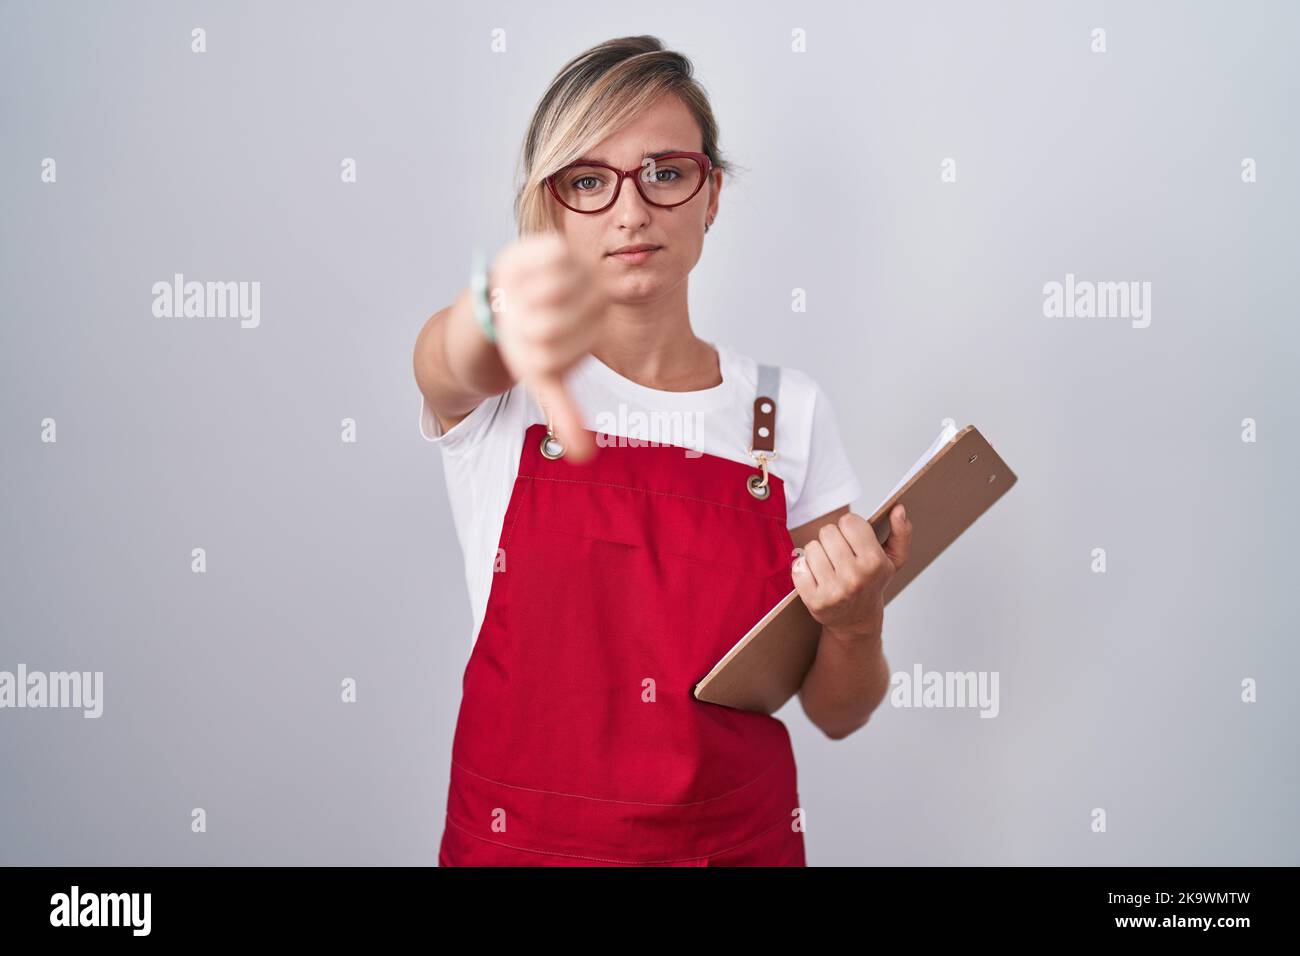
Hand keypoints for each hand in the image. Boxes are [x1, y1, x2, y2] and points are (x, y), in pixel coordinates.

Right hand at [489, 234, 608, 461]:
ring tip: (521, 302)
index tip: (532, 343)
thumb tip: (584, 457)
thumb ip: (564, 413)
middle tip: (521, 322)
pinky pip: (537, 270)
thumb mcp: (544, 380)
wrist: (503, 300)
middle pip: (545, 329)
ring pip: (543, 300)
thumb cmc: (527, 342)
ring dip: (518, 305)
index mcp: (597, 324)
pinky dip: (518, 279)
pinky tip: (520, 280)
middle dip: (521, 331)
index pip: (554, 357)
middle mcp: (595, 295)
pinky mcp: (555, 246)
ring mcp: (578, 269)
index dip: (531, 354)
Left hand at [792, 506, 912, 639]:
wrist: (857, 621)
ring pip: (812, 547)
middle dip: (832, 539)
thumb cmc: (873, 583)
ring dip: (818, 553)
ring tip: (829, 566)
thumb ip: (901, 532)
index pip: (849, 522)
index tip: (853, 539)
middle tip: (839, 554)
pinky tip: (816, 577)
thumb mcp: (893, 560)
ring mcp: (834, 590)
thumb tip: (898, 509)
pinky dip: (804, 569)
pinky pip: (798, 567)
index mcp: (875, 562)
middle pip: (828, 532)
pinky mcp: (814, 601)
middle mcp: (855, 577)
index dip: (849, 527)